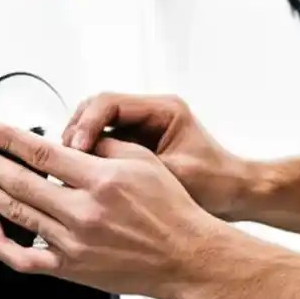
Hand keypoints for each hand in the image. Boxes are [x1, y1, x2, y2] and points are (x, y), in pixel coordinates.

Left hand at [0, 122, 230, 298]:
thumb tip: (65, 140)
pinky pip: (23, 258)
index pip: (40, 152)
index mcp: (101, 180)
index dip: (7, 139)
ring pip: (16, 214)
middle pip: (19, 181)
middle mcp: (84, 211)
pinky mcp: (70, 267)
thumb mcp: (142, 162)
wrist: (186, 257)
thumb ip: (101, 147)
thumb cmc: (170, 211)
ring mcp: (74, 242)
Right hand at [64, 93, 254, 219]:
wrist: (235, 196)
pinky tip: (80, 173)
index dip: (86, 124)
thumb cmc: (215, 185)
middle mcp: (149, 113)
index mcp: (163, 110)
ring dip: (78, 143)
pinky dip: (88, 155)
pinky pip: (102, 142)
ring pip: (94, 124)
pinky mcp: (135, 145)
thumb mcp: (172, 175)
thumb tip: (88, 164)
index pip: (109, 102)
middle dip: (76, 130)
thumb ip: (132, 166)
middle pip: (95, 108)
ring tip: (69, 167)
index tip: (75, 148)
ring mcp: (141, 128)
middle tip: (64, 157)